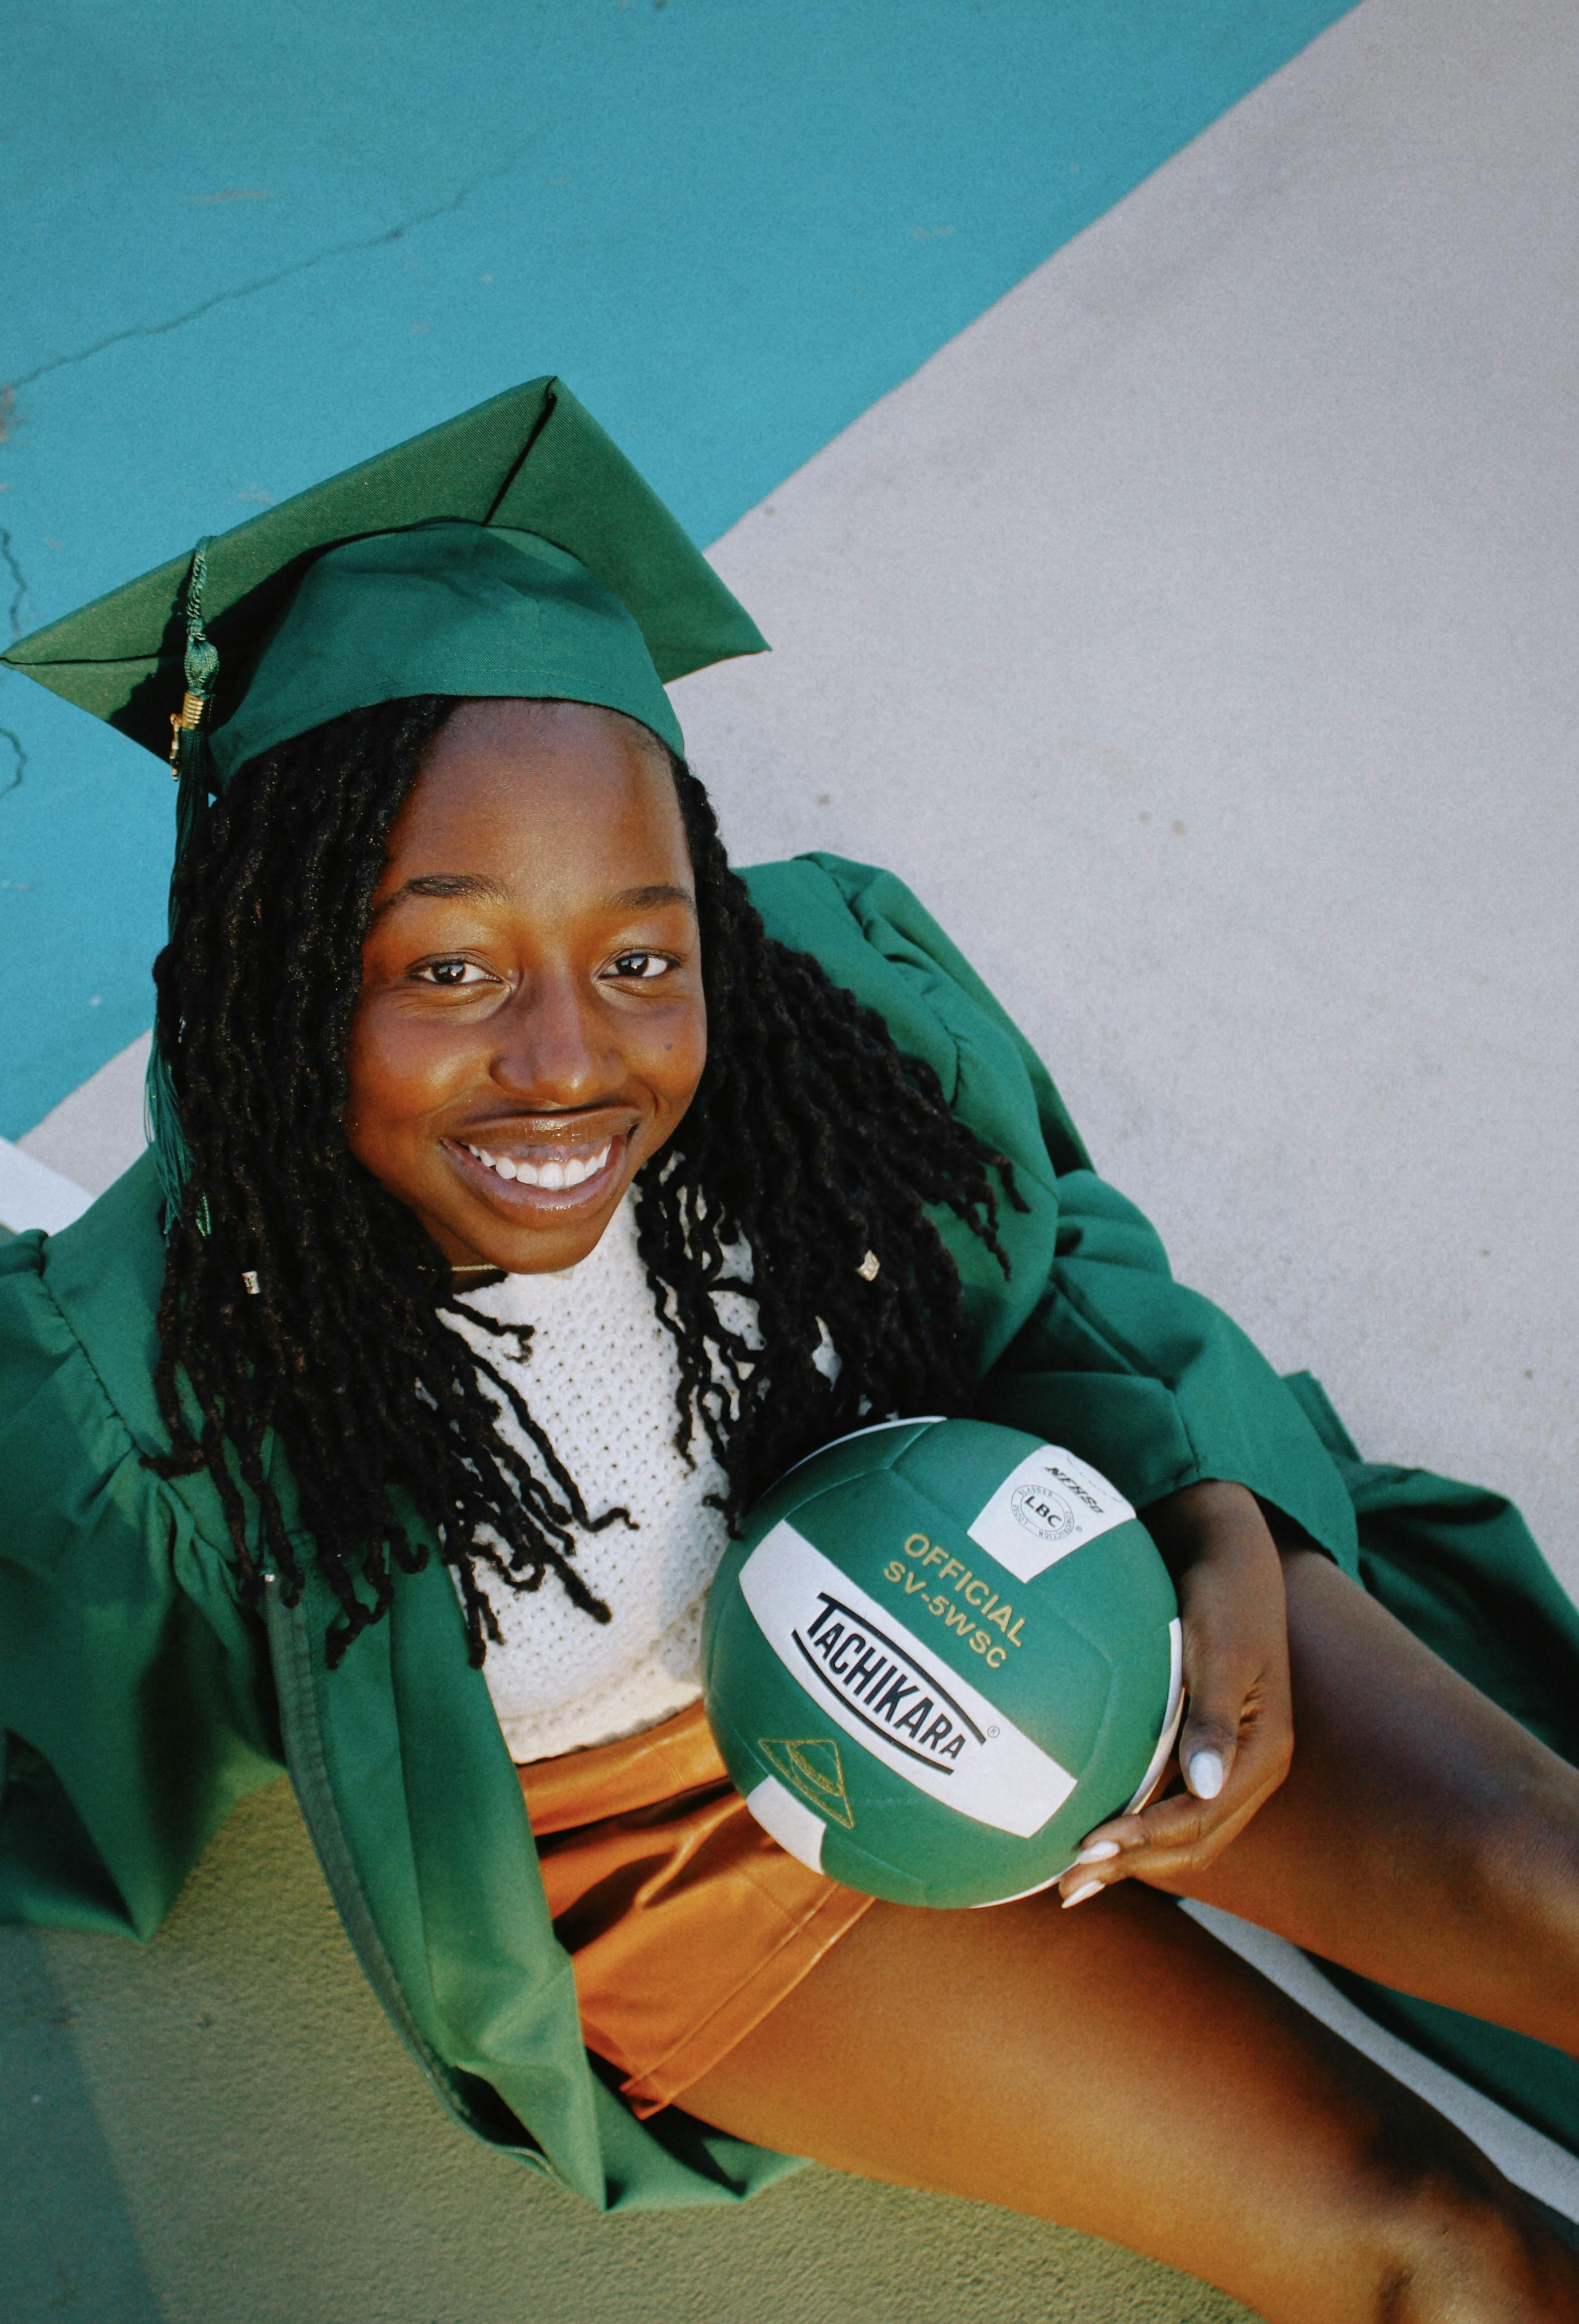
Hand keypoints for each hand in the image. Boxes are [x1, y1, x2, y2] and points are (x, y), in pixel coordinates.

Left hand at [1055, 1480, 1293, 1907]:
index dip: (1144, 1842)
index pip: (1200, 1820)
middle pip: (1192, 1841)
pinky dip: (1136, 1822)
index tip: (1087, 1850)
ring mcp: (1231, 1762)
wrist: (1228, 1557)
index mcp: (1263, 1753)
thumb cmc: (1224, 1596)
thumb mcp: (1222, 1650)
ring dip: (1132, 1858)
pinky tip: (1096, 1827)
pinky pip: (1172, 1801)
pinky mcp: (1207, 1748)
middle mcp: (1251, 1769)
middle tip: (1067, 1886)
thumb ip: (1211, 1717)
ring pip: (1183, 1831)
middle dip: (1132, 1866)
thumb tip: (1205, 1785)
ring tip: (1072, 1879)